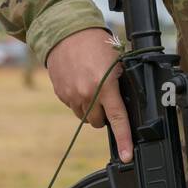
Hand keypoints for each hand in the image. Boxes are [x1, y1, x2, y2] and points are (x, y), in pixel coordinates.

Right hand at [46, 28, 132, 160]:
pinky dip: (79, 100)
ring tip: (93, 87)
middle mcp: (86, 95)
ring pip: (85, 116)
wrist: (65, 32)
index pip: (117, 119)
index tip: (127, 155)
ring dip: (91, 109)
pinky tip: (80, 83)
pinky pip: (73, 106)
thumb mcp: (117, 62)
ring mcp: (71, 96)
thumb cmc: (95, 43)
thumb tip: (124, 103)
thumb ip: (119, 85)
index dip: (124, 139)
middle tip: (107, 97)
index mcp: (105, 87)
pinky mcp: (60, 93)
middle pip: (98, 122)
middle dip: (105, 115)